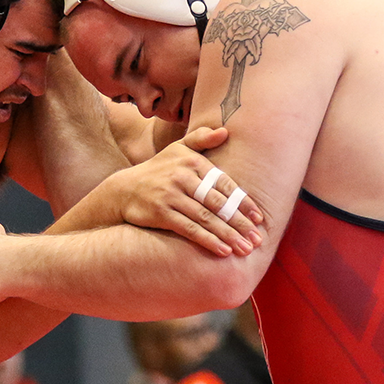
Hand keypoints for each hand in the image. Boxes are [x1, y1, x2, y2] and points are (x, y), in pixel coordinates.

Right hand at [95, 125, 263, 256]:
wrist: (123, 190)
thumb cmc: (158, 170)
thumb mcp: (177, 149)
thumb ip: (201, 139)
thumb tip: (225, 132)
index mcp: (192, 161)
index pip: (224, 183)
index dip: (243, 202)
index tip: (259, 218)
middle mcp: (183, 177)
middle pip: (218, 203)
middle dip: (240, 222)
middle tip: (257, 238)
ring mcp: (171, 196)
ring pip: (206, 218)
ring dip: (228, 235)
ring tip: (245, 249)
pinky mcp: (161, 214)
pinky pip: (189, 229)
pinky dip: (208, 240)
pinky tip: (223, 251)